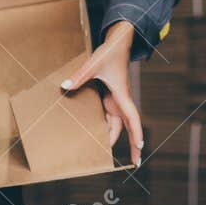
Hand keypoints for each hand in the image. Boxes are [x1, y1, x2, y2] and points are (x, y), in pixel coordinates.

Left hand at [60, 19, 144, 165]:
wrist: (118, 42)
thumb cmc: (110, 52)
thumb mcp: (95, 63)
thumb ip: (80, 75)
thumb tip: (65, 86)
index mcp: (122, 94)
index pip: (132, 118)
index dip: (137, 133)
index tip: (141, 148)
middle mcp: (121, 100)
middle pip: (128, 126)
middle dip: (133, 143)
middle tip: (135, 162)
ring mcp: (116, 99)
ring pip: (118, 123)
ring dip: (116, 137)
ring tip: (111, 154)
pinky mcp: (111, 96)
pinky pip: (110, 117)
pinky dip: (107, 128)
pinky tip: (100, 137)